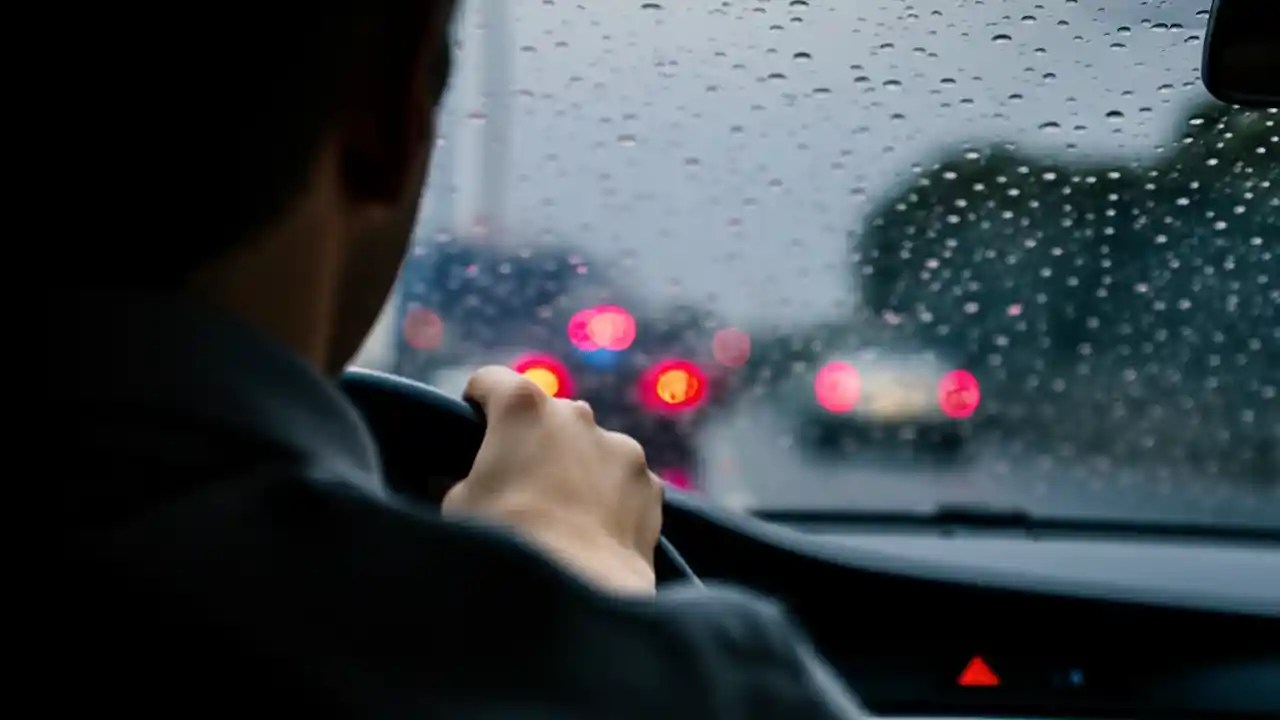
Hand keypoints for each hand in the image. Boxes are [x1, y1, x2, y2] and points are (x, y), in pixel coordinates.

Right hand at [441, 366, 663, 594]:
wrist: (579, 592)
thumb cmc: (505, 541)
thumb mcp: (458, 508)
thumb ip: (458, 482)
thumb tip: (454, 481)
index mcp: (523, 407)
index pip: (492, 381)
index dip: (478, 402)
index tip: (472, 428)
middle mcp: (577, 415)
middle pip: (548, 414)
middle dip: (534, 439)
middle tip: (520, 483)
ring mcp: (622, 447)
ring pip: (592, 447)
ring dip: (578, 466)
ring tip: (565, 514)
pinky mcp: (651, 485)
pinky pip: (623, 482)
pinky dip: (611, 497)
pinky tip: (598, 532)